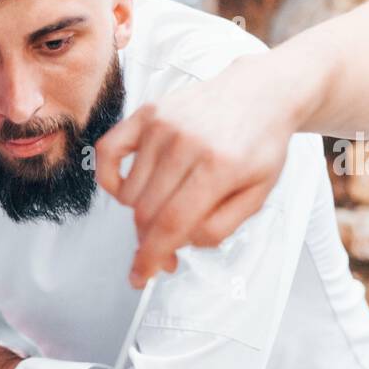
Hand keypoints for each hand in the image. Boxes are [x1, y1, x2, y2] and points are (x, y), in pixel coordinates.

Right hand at [93, 53, 297, 286]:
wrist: (261, 92)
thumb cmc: (260, 144)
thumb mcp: (259, 194)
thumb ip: (221, 226)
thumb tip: (181, 243)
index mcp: (220, 167)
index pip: (172, 224)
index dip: (152, 257)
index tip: (140, 276)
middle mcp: (186, 143)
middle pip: (147, 213)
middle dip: (150, 241)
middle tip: (164, 250)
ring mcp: (162, 126)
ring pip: (130, 193)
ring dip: (141, 212)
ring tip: (166, 206)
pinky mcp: (147, 113)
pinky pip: (108, 154)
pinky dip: (111, 179)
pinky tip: (128, 189)